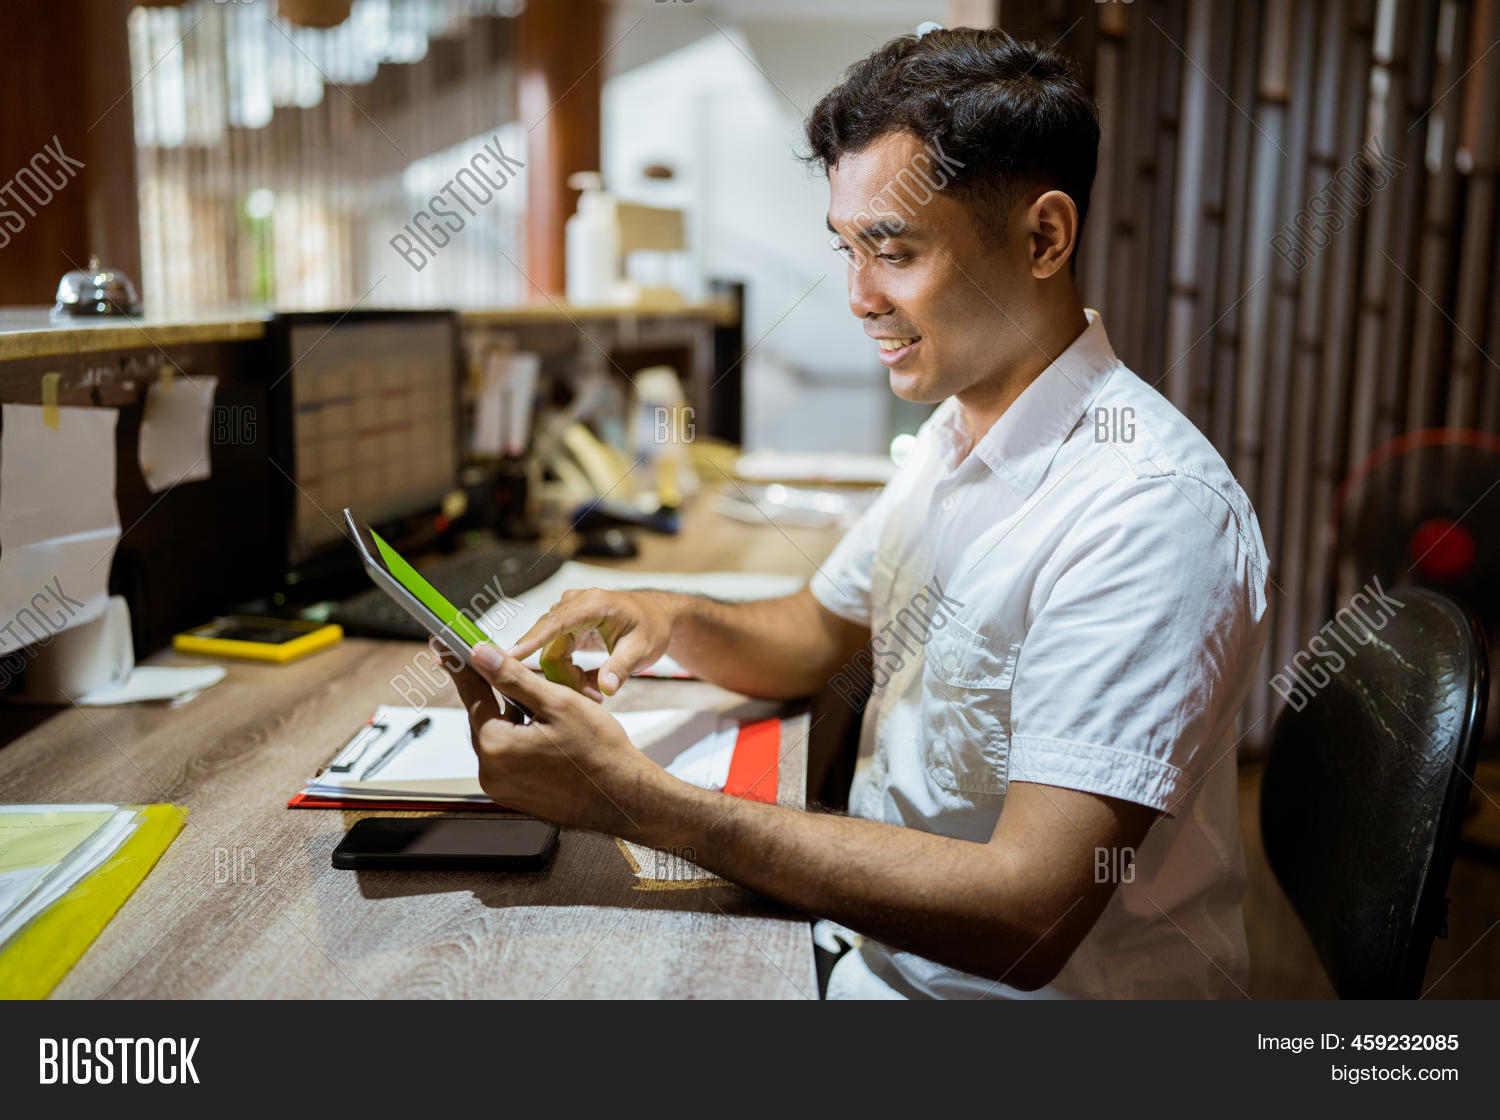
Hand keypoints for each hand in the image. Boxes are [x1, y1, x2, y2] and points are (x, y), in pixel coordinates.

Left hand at [437, 639, 660, 834]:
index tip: (447, 648)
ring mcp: (502, 787)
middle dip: (497, 693)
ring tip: (543, 709)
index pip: (472, 696)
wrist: (623, 795)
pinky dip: (518, 738)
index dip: (463, 667)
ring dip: (510, 716)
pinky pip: (506, 757)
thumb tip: (482, 655)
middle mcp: (492, 772)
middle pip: (484, 717)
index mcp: (497, 747)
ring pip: (496, 736)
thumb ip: (513, 678)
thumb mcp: (558, 702)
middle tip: (515, 675)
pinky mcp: (514, 794)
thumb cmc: (599, 751)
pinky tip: (544, 731)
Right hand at [506, 588, 675, 700]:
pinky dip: (569, 671)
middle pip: (550, 648)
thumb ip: (621, 668)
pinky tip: (591, 679)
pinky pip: (555, 653)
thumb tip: (606, 688)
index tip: (510, 656)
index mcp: (592, 605)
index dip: (531, 640)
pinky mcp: (565, 625)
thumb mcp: (642, 650)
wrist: (655, 617)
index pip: (555, 624)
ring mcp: (567, 614)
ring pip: (551, 653)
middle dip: (566, 678)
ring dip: (569, 677)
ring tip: (596, 690)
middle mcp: (574, 605)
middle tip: (594, 697)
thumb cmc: (651, 627)